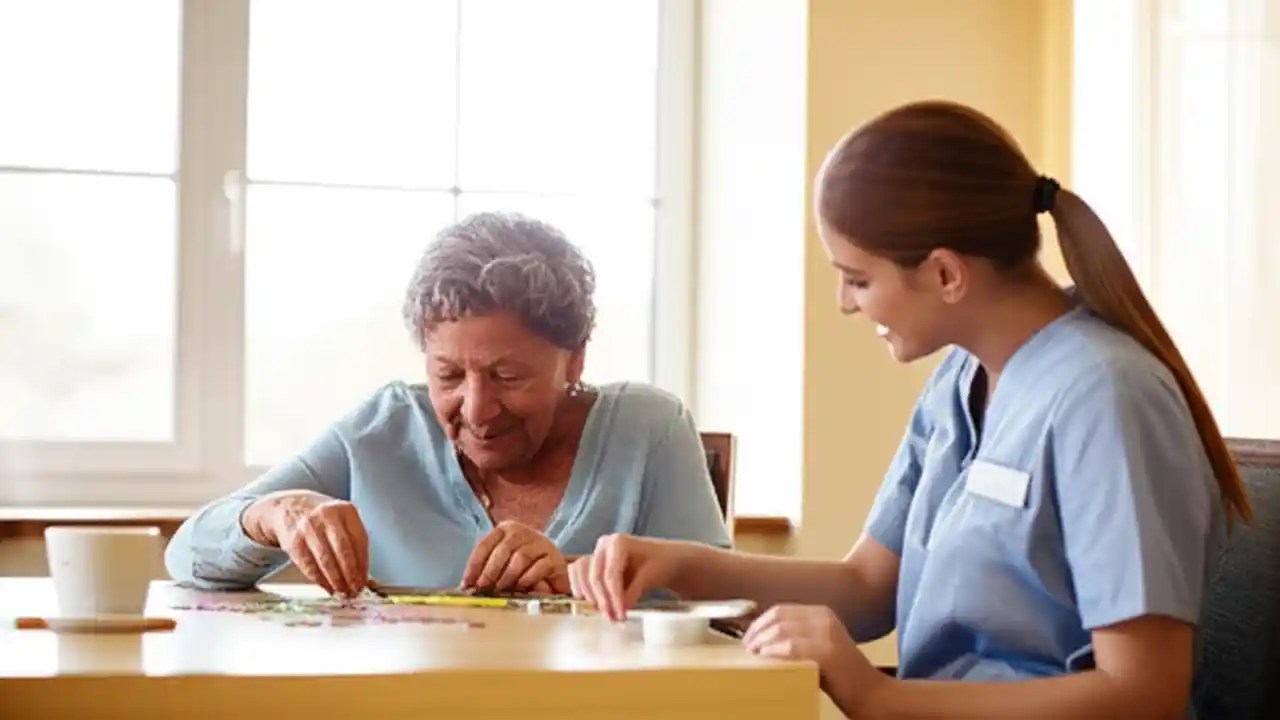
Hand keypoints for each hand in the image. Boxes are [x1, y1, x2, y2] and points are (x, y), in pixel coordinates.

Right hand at [243, 491, 369, 596]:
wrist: (290, 507)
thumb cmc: (323, 518)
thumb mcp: (342, 518)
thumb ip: (353, 540)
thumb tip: (362, 573)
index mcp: (345, 510)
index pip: (359, 540)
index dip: (363, 563)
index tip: (365, 579)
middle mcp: (327, 516)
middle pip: (343, 550)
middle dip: (350, 574)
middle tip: (355, 589)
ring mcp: (309, 528)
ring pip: (325, 559)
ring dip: (336, 580)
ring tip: (343, 592)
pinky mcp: (294, 541)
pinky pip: (309, 565)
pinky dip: (320, 579)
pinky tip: (327, 587)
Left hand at [461, 520, 568, 593]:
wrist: (554, 570)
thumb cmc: (523, 567)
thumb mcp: (502, 563)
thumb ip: (487, 569)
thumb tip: (467, 586)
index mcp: (506, 530)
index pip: (486, 544)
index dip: (474, 564)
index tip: (467, 583)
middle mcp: (524, 532)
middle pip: (503, 550)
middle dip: (490, 571)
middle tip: (483, 588)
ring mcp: (541, 544)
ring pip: (520, 558)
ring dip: (507, 576)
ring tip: (500, 590)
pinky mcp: (555, 558)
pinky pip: (539, 567)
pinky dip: (527, 579)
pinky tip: (520, 588)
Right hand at [568, 534, 683, 621]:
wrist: (664, 557)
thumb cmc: (661, 563)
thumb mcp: (651, 576)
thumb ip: (634, 591)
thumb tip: (620, 610)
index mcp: (619, 542)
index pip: (611, 575)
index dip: (614, 598)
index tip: (621, 616)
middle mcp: (603, 544)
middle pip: (595, 576)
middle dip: (603, 600)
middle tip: (613, 619)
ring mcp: (596, 552)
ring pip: (581, 572)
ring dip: (589, 595)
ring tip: (604, 612)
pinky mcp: (593, 562)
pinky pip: (577, 572)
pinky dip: (580, 586)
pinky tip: (589, 601)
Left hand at [743, 604, 887, 709]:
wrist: (871, 694)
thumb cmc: (841, 675)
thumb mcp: (820, 646)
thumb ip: (798, 637)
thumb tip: (763, 639)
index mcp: (822, 613)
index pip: (780, 610)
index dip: (759, 624)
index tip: (748, 640)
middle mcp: (824, 618)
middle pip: (778, 617)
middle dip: (756, 633)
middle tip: (747, 650)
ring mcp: (826, 634)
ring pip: (781, 630)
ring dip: (761, 643)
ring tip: (753, 656)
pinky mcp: (826, 653)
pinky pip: (791, 647)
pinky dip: (773, 652)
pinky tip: (765, 660)